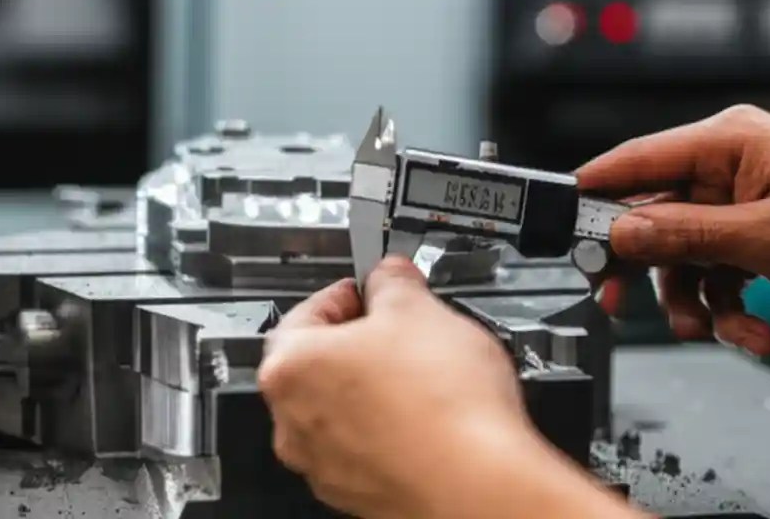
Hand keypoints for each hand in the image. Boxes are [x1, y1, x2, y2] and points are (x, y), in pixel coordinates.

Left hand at [258, 256, 643, 518]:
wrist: (479, 484)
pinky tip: (429, 416)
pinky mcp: (358, 493)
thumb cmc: (443, 407)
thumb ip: (393, 282)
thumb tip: (391, 276)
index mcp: (290, 368)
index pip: (307, 311)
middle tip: (404, 328)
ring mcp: (324, 464)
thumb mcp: (418, 309)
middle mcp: (293, 422)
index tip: (377, 289)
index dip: (350, 293)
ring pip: (342, 409)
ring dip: (375, 388)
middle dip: (362, 341)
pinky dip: (390, 429)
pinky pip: (366, 446)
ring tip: (424, 375)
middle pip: (320, 363)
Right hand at [578, 104, 769, 355]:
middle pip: (649, 216)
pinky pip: (709, 274)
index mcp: (725, 143)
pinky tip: (749, 331)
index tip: (562, 228)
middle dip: (642, 266)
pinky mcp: (746, 236)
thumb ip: (685, 235)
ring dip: (692, 301)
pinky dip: (722, 308)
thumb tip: (622, 233)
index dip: (594, 194)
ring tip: (713, 329)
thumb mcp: (765, 238)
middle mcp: (723, 168)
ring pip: (677, 256)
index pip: (636, 161)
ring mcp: (734, 204)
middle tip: (617, 298)